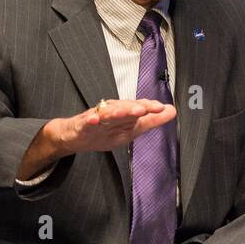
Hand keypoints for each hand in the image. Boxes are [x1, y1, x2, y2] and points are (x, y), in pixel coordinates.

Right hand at [18, 99, 176, 177]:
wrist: (73, 136)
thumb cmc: (103, 130)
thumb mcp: (130, 129)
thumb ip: (151, 121)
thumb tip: (171, 111)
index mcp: (124, 115)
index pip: (138, 108)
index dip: (149, 107)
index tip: (161, 108)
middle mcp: (112, 113)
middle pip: (125, 108)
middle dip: (136, 108)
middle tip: (146, 108)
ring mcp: (96, 119)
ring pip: (108, 113)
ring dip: (118, 111)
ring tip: (128, 111)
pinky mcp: (82, 126)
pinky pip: (87, 123)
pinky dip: (91, 121)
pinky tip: (95, 120)